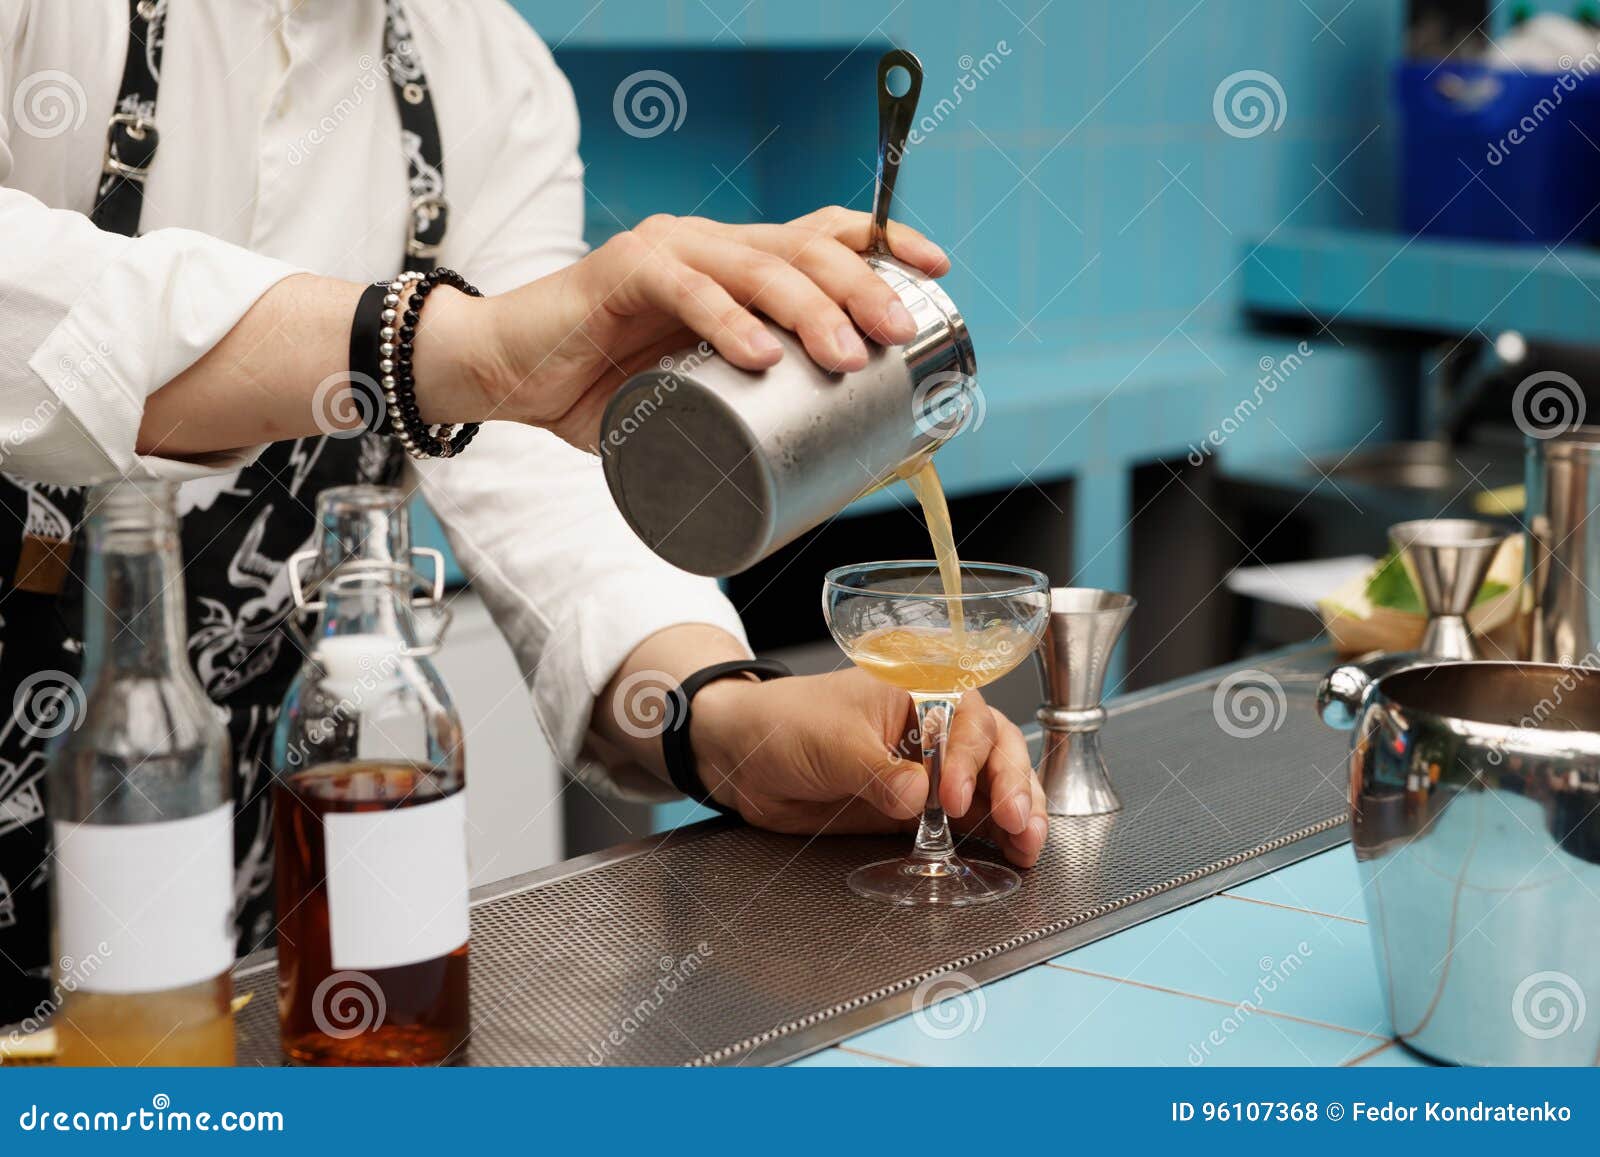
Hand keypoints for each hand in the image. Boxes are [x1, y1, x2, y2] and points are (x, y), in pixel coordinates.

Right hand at [441, 207, 949, 448]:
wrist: (501, 375)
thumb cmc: (601, 390)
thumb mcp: (692, 399)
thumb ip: (746, 411)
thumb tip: (835, 463)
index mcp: (734, 267)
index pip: (821, 235)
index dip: (882, 243)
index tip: (937, 270)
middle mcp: (708, 248)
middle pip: (803, 248)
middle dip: (860, 286)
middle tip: (895, 334)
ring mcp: (665, 255)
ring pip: (753, 265)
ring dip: (808, 307)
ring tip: (844, 354)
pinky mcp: (617, 274)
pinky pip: (681, 289)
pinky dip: (724, 320)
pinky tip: (758, 353)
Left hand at [689, 668, 1049, 867]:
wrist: (749, 758)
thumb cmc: (787, 725)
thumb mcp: (832, 743)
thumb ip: (878, 772)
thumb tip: (919, 798)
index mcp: (917, 688)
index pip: (965, 715)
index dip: (968, 756)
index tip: (951, 796)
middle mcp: (934, 724)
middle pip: (995, 746)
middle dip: (1011, 784)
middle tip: (1014, 822)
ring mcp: (931, 765)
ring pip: (994, 781)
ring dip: (1017, 810)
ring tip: (1027, 844)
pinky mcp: (924, 804)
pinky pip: (969, 817)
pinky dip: (994, 834)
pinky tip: (1012, 851)